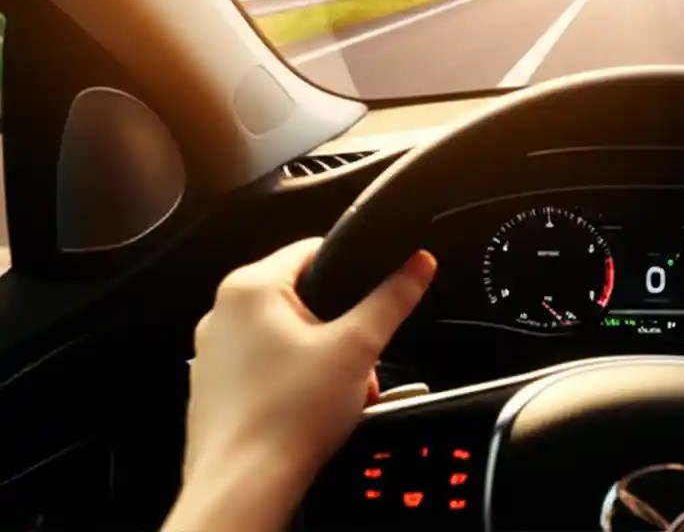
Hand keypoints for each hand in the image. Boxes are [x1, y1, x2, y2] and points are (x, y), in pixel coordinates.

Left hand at [165, 239, 434, 531]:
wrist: (244, 486)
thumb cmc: (287, 418)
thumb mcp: (357, 347)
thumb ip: (392, 298)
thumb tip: (417, 264)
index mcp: (249, 287)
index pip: (312, 250)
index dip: (354, 272)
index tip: (375, 298)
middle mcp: (221, 313)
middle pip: (302, 299)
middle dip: (341, 330)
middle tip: (358, 361)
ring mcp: (213, 353)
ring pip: (285, 336)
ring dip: (321, 358)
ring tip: (337, 392)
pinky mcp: (215, 388)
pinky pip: (265, 368)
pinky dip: (293, 382)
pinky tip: (309, 409)